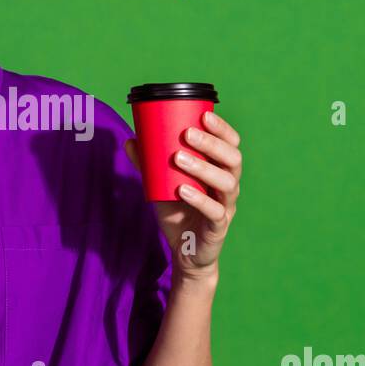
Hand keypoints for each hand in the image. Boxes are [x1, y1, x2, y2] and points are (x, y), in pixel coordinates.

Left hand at [125, 109, 241, 283]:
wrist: (185, 251)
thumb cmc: (178, 211)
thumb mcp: (161, 185)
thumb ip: (149, 164)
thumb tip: (131, 140)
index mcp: (220, 169)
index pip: (231, 144)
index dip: (222, 128)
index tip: (204, 114)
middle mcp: (229, 185)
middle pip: (233, 158)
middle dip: (211, 143)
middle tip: (187, 133)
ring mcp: (227, 206)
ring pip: (227, 182)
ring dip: (203, 168)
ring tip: (179, 158)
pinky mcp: (219, 227)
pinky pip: (216, 211)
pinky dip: (199, 199)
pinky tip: (182, 190)